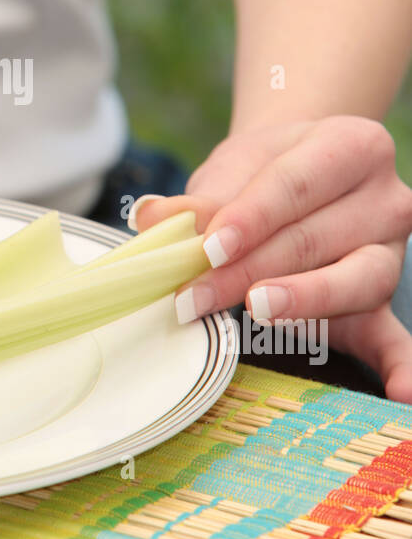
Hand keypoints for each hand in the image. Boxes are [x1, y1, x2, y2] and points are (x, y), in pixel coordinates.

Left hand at [131, 117, 411, 401]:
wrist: (301, 176)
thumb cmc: (264, 174)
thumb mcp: (233, 170)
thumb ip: (199, 199)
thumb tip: (151, 215)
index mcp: (352, 146)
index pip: (295, 183)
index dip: (250, 216)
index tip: (208, 247)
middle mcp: (386, 199)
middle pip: (313, 238)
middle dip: (247, 271)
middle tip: (193, 297)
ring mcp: (391, 253)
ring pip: (352, 281)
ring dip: (299, 302)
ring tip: (256, 310)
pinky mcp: (385, 303)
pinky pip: (395, 336)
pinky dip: (399, 366)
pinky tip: (399, 392)